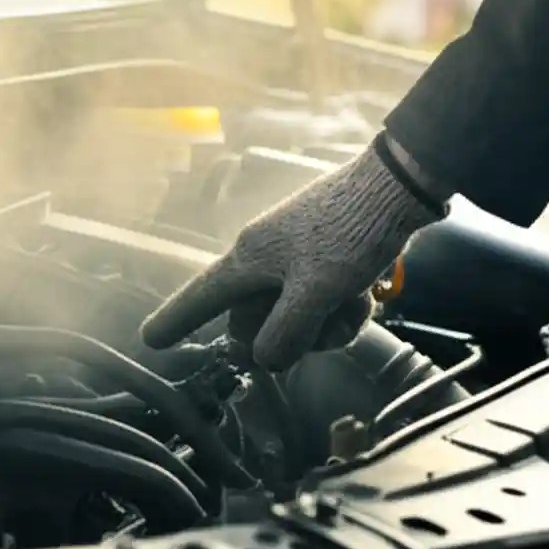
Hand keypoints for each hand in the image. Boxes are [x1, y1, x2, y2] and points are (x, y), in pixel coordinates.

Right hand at [141, 135, 442, 368]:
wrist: (399, 187)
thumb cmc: (352, 232)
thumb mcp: (315, 292)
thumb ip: (283, 333)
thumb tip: (265, 361)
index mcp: (249, 258)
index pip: (202, 296)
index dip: (176, 320)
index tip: (150, 339)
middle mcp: (265, 256)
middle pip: (256, 320)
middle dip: (291, 335)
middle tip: (323, 324)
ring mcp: (296, 257)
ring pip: (295, 315)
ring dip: (327, 322)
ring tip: (354, 303)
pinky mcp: (325, 257)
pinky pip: (320, 301)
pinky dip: (343, 307)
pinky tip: (365, 295)